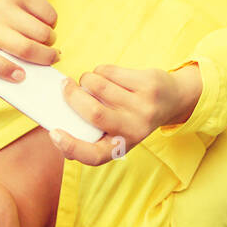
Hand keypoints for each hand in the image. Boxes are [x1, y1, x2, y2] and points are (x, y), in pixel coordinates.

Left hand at [0, 0, 57, 94]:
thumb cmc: (2, 35)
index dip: (6, 72)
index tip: (22, 76)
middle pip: (25, 49)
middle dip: (45, 58)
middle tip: (53, 60)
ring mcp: (5, 8)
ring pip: (42, 33)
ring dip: (51, 40)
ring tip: (45, 40)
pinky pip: (49, 16)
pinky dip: (52, 23)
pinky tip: (43, 22)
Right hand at [51, 63, 201, 164]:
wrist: (172, 100)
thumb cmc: (130, 118)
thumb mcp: (114, 135)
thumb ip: (87, 138)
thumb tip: (55, 135)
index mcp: (120, 147)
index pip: (94, 155)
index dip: (71, 147)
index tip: (54, 134)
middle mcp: (133, 130)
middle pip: (94, 113)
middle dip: (73, 96)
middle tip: (64, 86)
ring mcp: (143, 106)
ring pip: (99, 86)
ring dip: (87, 79)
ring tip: (88, 81)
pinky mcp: (148, 84)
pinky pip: (111, 72)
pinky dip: (100, 70)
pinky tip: (105, 75)